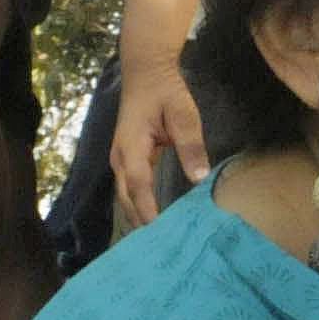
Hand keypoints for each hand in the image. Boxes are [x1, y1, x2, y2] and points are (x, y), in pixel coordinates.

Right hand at [109, 58, 209, 229]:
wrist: (146, 71)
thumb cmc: (165, 91)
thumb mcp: (183, 114)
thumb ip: (190, 146)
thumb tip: (199, 178)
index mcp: (131, 146)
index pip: (138, 185)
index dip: (147, 209)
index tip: (158, 231)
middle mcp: (120, 156)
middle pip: (126, 197)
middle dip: (140, 221)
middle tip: (158, 248)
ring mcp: (120, 158)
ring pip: (125, 195)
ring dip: (137, 216)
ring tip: (154, 242)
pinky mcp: (126, 159)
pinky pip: (130, 188)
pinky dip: (138, 204)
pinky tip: (151, 220)